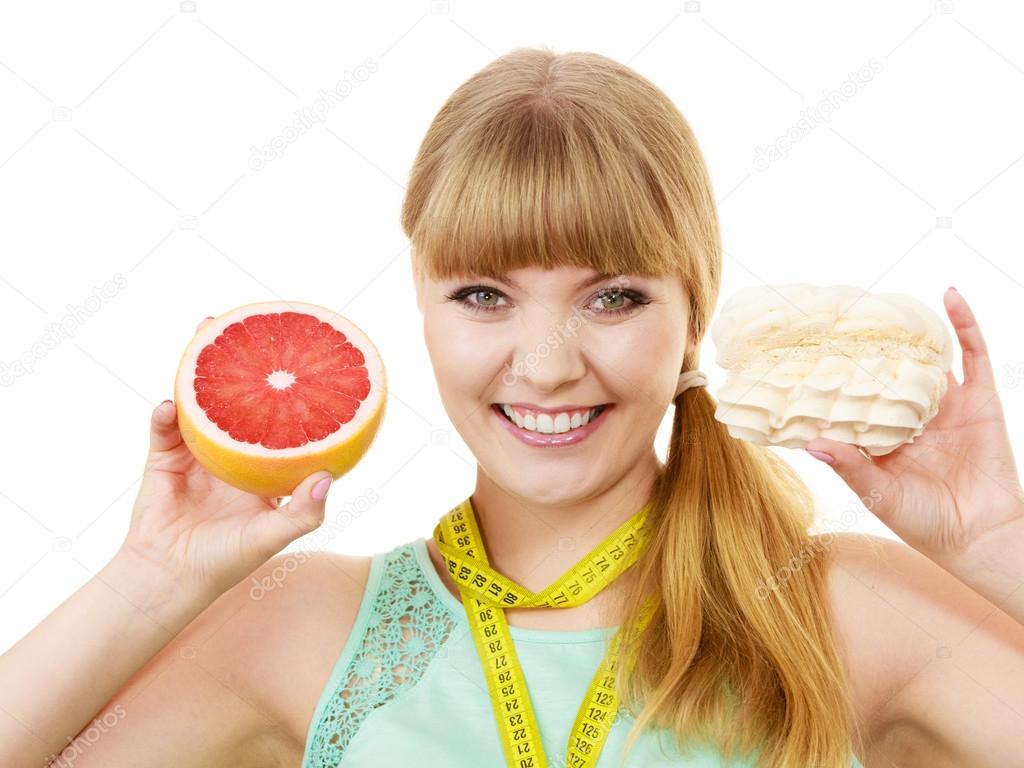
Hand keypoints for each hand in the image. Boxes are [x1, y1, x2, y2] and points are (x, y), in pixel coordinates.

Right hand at [121, 317, 333, 599]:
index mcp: (264, 468)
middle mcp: (234, 453)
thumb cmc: (225, 561)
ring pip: (202, 403)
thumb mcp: (271, 538)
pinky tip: (171, 405)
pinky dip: (165, 414)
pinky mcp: (163, 457)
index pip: (283, 424)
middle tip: (250, 326)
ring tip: (205, 332)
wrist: (168, 578)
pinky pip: (164, 427)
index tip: (305, 360)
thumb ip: (302, 514)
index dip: (293, 395)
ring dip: (201, 370)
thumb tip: (327, 477)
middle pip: (242, 400)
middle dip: (243, 365)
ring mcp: (198, 451)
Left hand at [805, 287, 1023, 561]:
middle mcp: (910, 417)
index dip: (835, 377)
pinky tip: (948, 296)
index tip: (806, 353)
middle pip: (886, 372)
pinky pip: (973, 355)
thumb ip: (849, 466)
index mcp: (881, 436)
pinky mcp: (979, 401)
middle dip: (867, 347)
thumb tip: (810, 443)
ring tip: (884, 299)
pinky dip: (964, 324)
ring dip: (910, 330)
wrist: (980, 537)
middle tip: (840, 316)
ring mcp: (945, 406)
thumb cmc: (924, 523)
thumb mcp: (878, 494)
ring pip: (925, 358)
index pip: (854, 397)